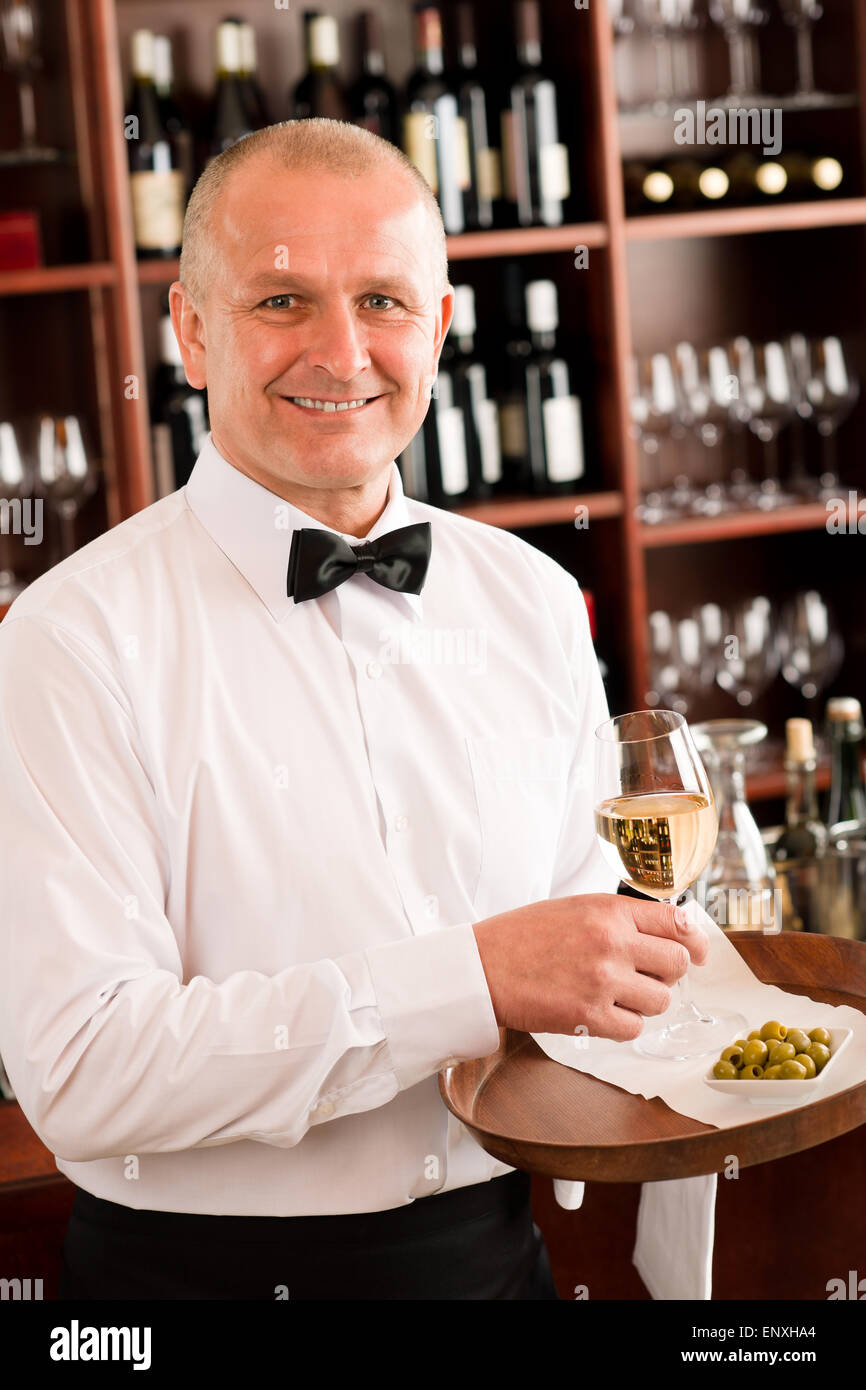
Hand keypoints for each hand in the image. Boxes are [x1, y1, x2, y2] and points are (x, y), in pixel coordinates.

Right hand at [472, 893, 709, 1040]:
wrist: (482, 966)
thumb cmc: (524, 936)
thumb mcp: (576, 908)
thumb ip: (621, 919)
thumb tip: (669, 932)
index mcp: (609, 911)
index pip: (676, 922)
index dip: (695, 940)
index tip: (698, 952)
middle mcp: (612, 943)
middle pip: (677, 964)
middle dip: (668, 973)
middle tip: (647, 976)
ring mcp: (603, 981)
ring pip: (660, 1000)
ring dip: (645, 1001)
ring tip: (617, 995)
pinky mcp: (589, 1016)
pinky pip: (634, 1028)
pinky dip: (624, 1024)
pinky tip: (602, 1012)